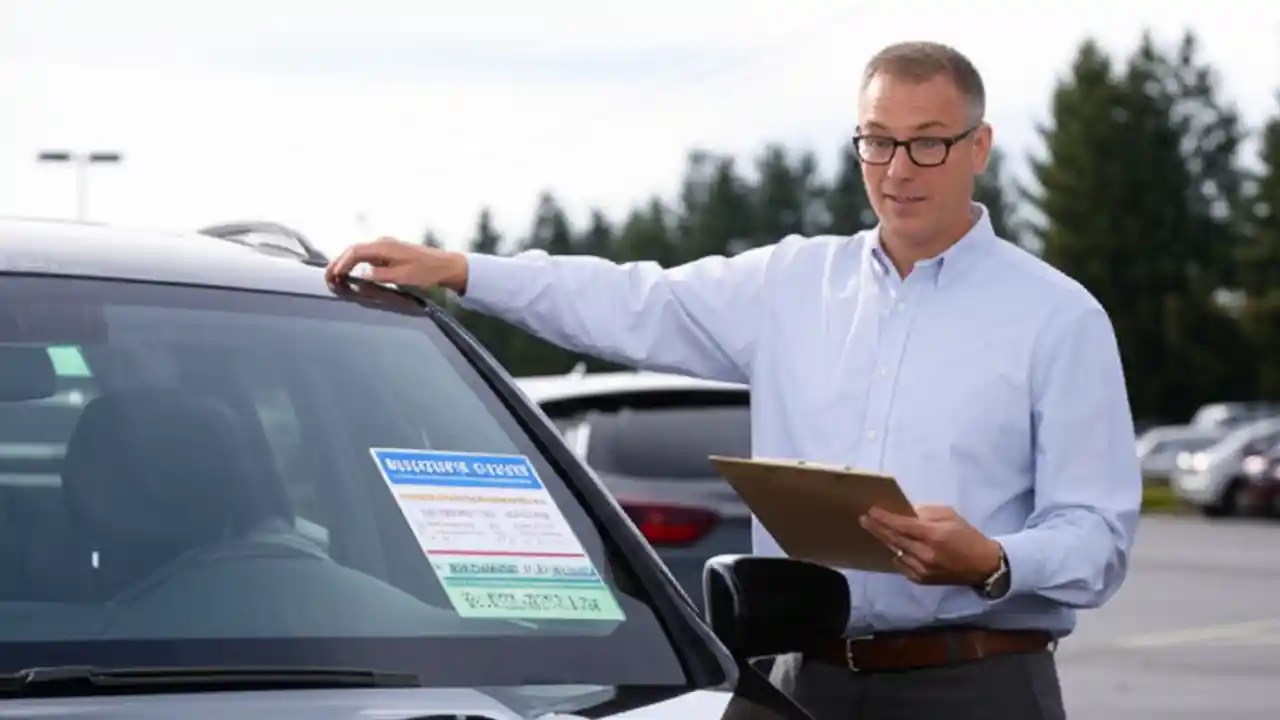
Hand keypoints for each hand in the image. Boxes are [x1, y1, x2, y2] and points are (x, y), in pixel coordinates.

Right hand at [324, 237, 468, 292]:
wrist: (445, 266)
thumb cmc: (426, 272)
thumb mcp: (403, 277)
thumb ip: (382, 275)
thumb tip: (364, 274)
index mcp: (384, 247)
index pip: (355, 252)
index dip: (341, 263)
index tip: (333, 276)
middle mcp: (383, 243)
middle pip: (353, 250)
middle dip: (338, 263)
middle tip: (327, 277)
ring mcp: (386, 246)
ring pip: (359, 252)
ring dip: (346, 263)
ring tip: (335, 276)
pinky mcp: (390, 252)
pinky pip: (367, 255)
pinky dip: (356, 263)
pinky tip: (352, 272)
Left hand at [859, 505, 1001, 585]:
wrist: (982, 565)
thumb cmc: (967, 536)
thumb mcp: (951, 516)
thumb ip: (928, 513)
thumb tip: (908, 513)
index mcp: (933, 535)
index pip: (902, 525)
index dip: (884, 518)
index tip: (871, 511)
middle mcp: (925, 554)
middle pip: (894, 539)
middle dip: (877, 528)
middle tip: (864, 519)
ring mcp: (922, 569)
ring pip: (896, 552)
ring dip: (885, 541)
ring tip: (875, 530)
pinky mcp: (922, 580)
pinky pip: (902, 565)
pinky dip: (897, 555)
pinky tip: (893, 547)